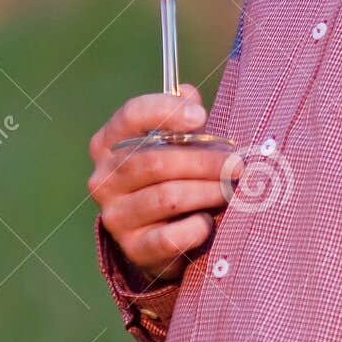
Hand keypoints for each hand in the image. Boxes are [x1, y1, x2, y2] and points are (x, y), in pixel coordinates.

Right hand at [87, 86, 241, 288]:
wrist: (157, 241)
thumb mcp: (174, 146)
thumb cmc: (170, 179)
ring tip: (230, 190)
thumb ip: (181, 119)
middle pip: (157, 161)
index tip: (201, 116)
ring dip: (208, 191)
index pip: (131, 115)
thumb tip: (188, 92)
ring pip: (168, 197)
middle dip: (205, 160)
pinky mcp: (133, 248)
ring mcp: (115, 215)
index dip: (167, 110)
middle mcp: (104, 178)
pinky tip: (208, 222)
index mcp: (108, 143)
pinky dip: (196, 228)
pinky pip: (170, 236)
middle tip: (237, 164)